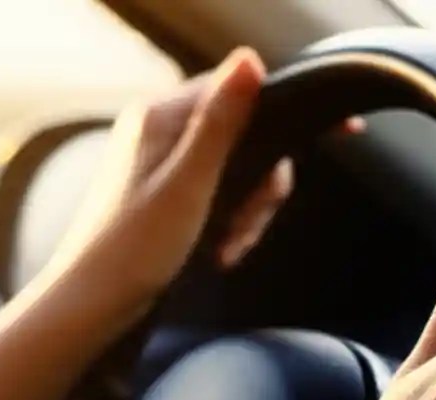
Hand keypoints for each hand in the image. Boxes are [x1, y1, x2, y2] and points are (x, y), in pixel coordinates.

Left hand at [38, 46, 360, 321]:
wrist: (93, 303)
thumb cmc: (134, 249)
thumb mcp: (189, 183)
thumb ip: (221, 122)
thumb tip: (250, 59)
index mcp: (163, 117)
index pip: (241, 90)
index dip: (287, 111)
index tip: (343, 134)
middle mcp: (161, 129)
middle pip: (249, 134)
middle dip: (261, 185)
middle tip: (246, 224)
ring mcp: (164, 160)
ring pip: (241, 169)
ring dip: (247, 211)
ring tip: (228, 246)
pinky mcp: (168, 190)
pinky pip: (222, 192)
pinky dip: (231, 222)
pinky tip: (219, 251)